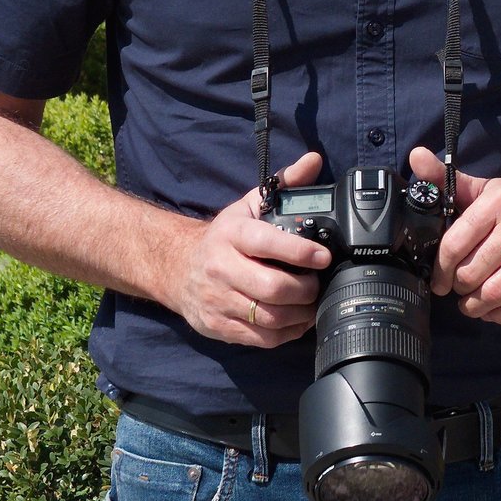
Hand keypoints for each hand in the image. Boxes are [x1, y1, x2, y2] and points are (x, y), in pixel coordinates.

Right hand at [164, 151, 327, 346]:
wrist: (176, 267)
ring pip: (268, 318)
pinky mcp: (217, 326)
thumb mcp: (249, 206)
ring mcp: (217, 301)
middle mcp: (221, 268)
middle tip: (320, 284)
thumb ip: (284, 184)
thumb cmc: (224, 237)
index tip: (324, 256)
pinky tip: (297, 322)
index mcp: (231, 234)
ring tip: (313, 303)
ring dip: (300, 315)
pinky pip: (260, 339)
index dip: (301, 252)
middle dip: (306, 290)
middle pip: (272, 288)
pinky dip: (286, 334)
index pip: (267, 243)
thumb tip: (314, 161)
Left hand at [410, 146, 500, 323]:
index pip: (455, 244)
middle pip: (473, 273)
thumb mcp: (489, 190)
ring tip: (473, 303)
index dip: (441, 269)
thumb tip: (416, 156)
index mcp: (499, 201)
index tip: (439, 279)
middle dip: (460, 288)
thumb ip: (449, 180)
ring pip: (495, 293)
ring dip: (477, 306)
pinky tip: (495, 308)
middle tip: (460, 288)